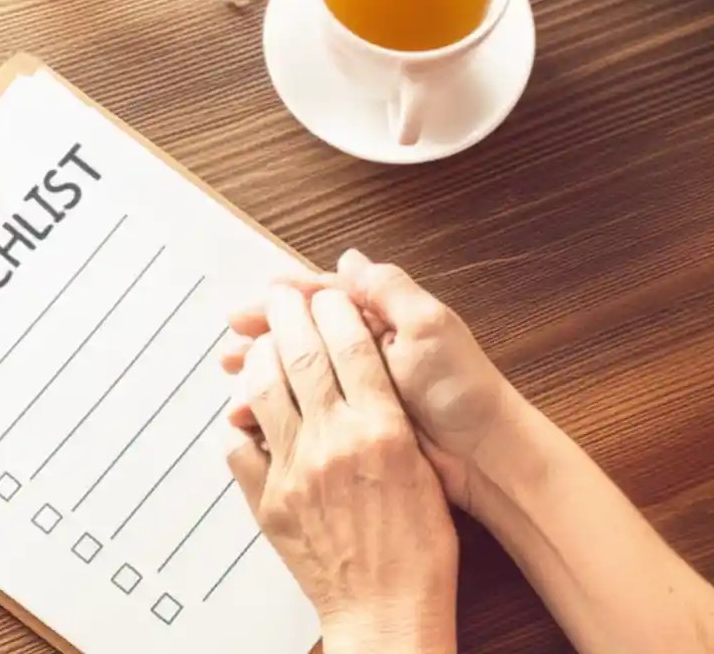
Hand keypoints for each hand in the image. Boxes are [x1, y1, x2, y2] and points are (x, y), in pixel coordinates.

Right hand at [224, 250, 529, 512]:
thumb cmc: (463, 390)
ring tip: (231, 380)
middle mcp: (367, 349)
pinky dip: (278, 410)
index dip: (285, 302)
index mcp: (384, 319)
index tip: (251, 307)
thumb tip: (348, 258)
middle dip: (264, 335)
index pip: (323, 299)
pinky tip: (254, 417)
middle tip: (229, 345)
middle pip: (303, 333)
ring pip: (299, 371)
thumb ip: (389, 289)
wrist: (484, 456)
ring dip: (264, 372)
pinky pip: (307, 409)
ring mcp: (358, 387)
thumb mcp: (429, 327)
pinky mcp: (354, 421)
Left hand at [225, 285, 457, 653]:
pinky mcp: (269, 500)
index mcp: (383, 431)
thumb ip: (394, 420)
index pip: (351, 345)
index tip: (324, 293)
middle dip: (288, 314)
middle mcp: (335, 442)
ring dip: (259, 357)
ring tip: (260, 343)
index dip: (333, 308)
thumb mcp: (424, 471)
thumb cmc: (419, 551)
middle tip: (280, 296)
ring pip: (264, 389)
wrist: (388, 611)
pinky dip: (240, 422)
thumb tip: (370, 375)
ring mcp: (296, 470)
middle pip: (303, 354)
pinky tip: (245, 412)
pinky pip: (239, 447)